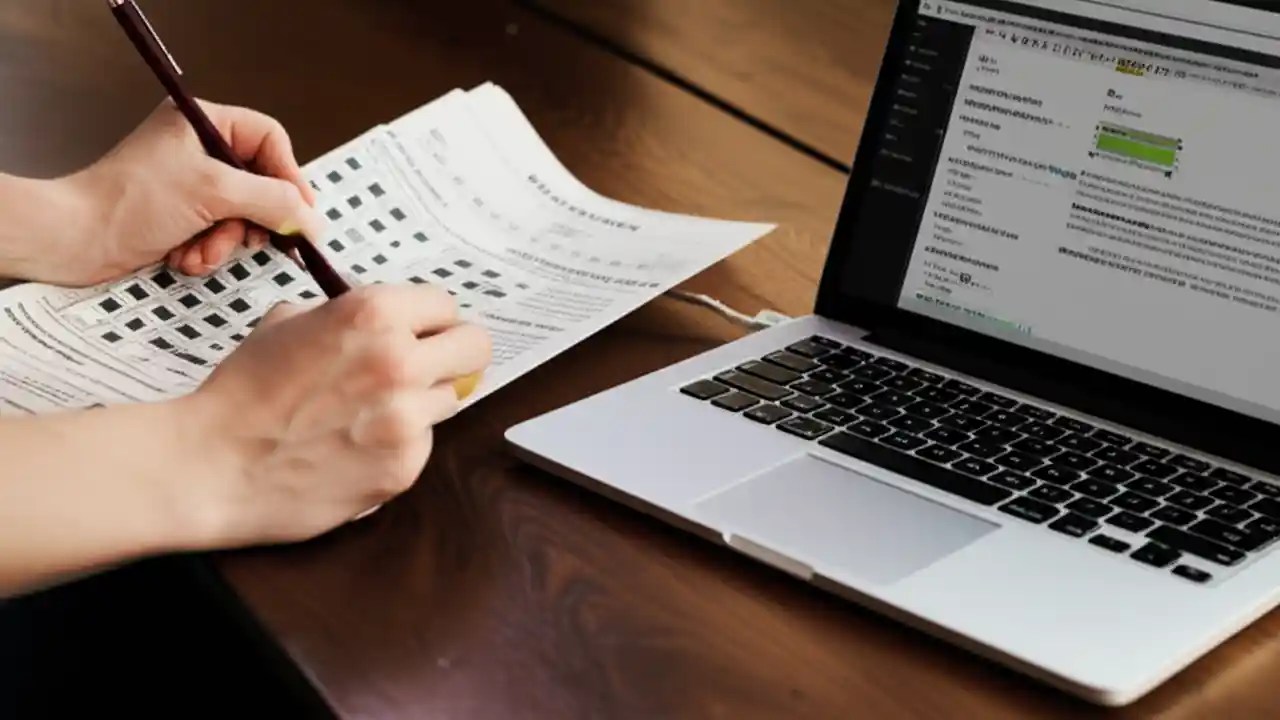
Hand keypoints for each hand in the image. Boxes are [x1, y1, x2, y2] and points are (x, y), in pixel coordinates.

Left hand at [43, 99, 323, 285]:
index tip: (300, 213)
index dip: (290, 176)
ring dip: (226, 241)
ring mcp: (190, 181)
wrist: (74, 238)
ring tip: (201, 253)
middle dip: (251, 219)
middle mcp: (198, 146)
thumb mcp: (215, 194)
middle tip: (251, 240)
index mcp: (203, 121)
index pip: (271, 139)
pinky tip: (185, 258)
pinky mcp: (180, 214)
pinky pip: (218, 232)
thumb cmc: (132, 201)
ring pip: (241, 214)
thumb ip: (273, 202)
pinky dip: (207, 250)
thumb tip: (314, 220)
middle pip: (260, 182)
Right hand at [185, 284, 490, 547]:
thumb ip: (348, 315)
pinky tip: (355, 447)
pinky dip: (398, 445)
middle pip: (475, 347)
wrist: (212, 464)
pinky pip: (422, 445)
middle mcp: (400, 362)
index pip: (445, 304)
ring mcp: (406, 419)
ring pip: (450, 399)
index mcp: (375, 314)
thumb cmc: (244, 392)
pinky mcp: (404, 468)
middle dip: (454, 353)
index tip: (420, 331)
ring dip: (422, 401)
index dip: (429, 318)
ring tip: (371, 412)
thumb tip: (387, 320)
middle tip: (427, 366)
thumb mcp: (289, 322)